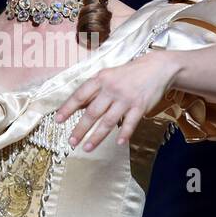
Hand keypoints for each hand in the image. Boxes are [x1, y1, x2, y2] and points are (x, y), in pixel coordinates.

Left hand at [52, 50, 178, 150]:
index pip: (80, 95)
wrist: (157, 68)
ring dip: (97, 137)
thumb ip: (93, 90)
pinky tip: (119, 143)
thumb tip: (76, 105)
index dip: (67, 108)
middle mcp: (112, 89)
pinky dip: (124, 133)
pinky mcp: (140, 106)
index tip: (58, 120)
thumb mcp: (108, 76)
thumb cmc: (129, 74)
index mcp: (101, 79)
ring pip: (108, 121)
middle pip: (92, 112)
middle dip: (80, 129)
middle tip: (71, 142)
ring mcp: (126, 98)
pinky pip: (130, 123)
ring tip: (87, 148)